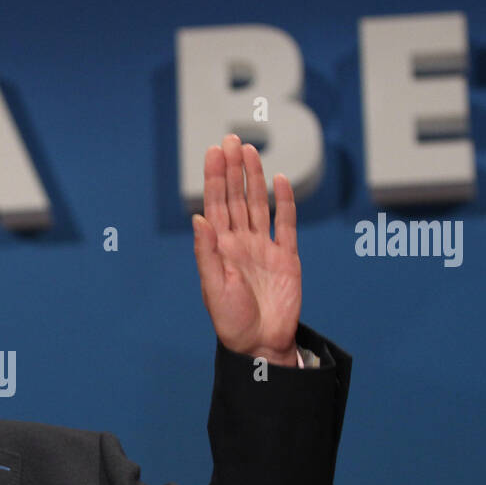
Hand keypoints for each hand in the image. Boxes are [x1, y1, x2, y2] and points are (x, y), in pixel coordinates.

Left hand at [192, 134, 300, 366]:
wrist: (261, 344)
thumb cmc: (232, 322)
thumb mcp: (214, 288)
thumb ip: (206, 253)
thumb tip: (198, 218)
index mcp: (220, 248)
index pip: (216, 205)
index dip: (214, 178)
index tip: (214, 151)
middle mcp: (240, 243)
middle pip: (236, 198)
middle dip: (233, 169)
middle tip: (232, 139)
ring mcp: (264, 248)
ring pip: (258, 204)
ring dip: (254, 178)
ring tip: (249, 151)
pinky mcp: (287, 257)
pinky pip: (286, 224)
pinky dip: (284, 202)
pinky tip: (279, 181)